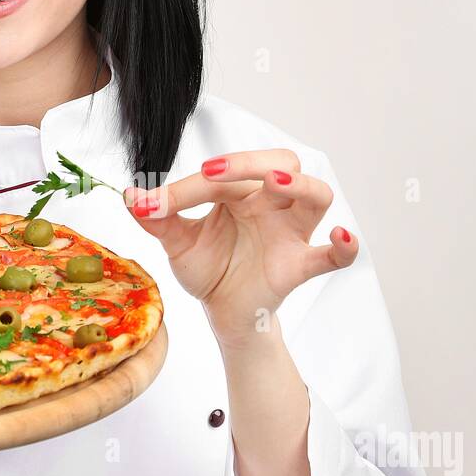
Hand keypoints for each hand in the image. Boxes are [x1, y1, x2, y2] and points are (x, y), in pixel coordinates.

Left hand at [123, 149, 357, 350]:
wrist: (222, 313)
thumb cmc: (209, 267)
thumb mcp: (177, 242)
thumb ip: (158, 218)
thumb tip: (131, 195)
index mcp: (240, 192)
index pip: (223, 175)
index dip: (188, 187)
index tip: (155, 204)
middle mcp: (271, 204)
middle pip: (282, 162)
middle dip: (251, 162)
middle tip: (216, 171)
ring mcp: (290, 232)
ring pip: (316, 195)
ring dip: (300, 185)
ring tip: (275, 183)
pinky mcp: (300, 265)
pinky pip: (334, 256)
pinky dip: (344, 246)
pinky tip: (341, 237)